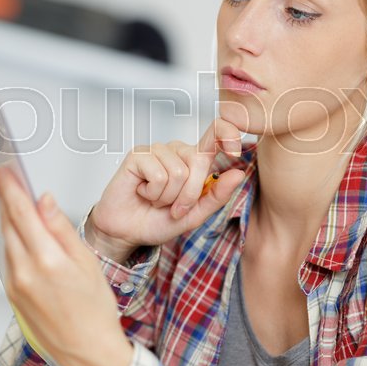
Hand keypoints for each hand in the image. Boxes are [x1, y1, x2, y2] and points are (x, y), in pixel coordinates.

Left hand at [0, 167, 132, 365]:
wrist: (88, 350)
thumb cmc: (94, 310)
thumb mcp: (86, 261)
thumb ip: (61, 227)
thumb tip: (45, 201)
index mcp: (46, 260)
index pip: (21, 212)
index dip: (11, 187)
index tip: (5, 170)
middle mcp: (24, 272)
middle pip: (8, 223)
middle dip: (6, 198)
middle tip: (6, 177)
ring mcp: (14, 284)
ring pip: (6, 240)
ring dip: (8, 218)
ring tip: (15, 200)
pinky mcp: (12, 294)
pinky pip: (8, 257)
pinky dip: (12, 240)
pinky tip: (20, 232)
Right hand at [86, 118, 246, 262]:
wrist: (128, 232)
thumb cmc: (159, 220)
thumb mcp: (195, 215)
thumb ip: (217, 195)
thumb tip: (238, 173)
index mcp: (195, 160)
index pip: (216, 133)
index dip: (228, 134)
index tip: (236, 148)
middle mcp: (177, 150)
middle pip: (198, 161)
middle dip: (189, 194)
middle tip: (174, 208)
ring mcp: (157, 151)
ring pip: (178, 172)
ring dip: (167, 197)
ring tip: (155, 199)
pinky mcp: (138, 155)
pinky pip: (158, 174)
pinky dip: (152, 193)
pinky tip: (142, 193)